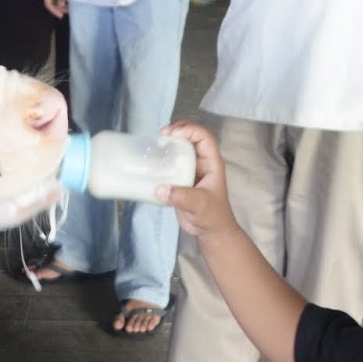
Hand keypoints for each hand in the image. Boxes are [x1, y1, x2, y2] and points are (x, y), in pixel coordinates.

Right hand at [158, 123, 238, 241]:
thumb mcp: (200, 205)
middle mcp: (201, 163)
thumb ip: (182, 197)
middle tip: (160, 135)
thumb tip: (162, 189)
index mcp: (212, 163)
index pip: (204, 138)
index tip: (173, 134)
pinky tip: (150, 161)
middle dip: (176, 132)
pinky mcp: (179, 180)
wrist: (209, 231)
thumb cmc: (212, 216)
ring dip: (167, 145)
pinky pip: (170, 165)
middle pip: (190, 139)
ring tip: (153, 145)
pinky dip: (160, 160)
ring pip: (179, 150)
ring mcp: (190, 171)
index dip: (190, 130)